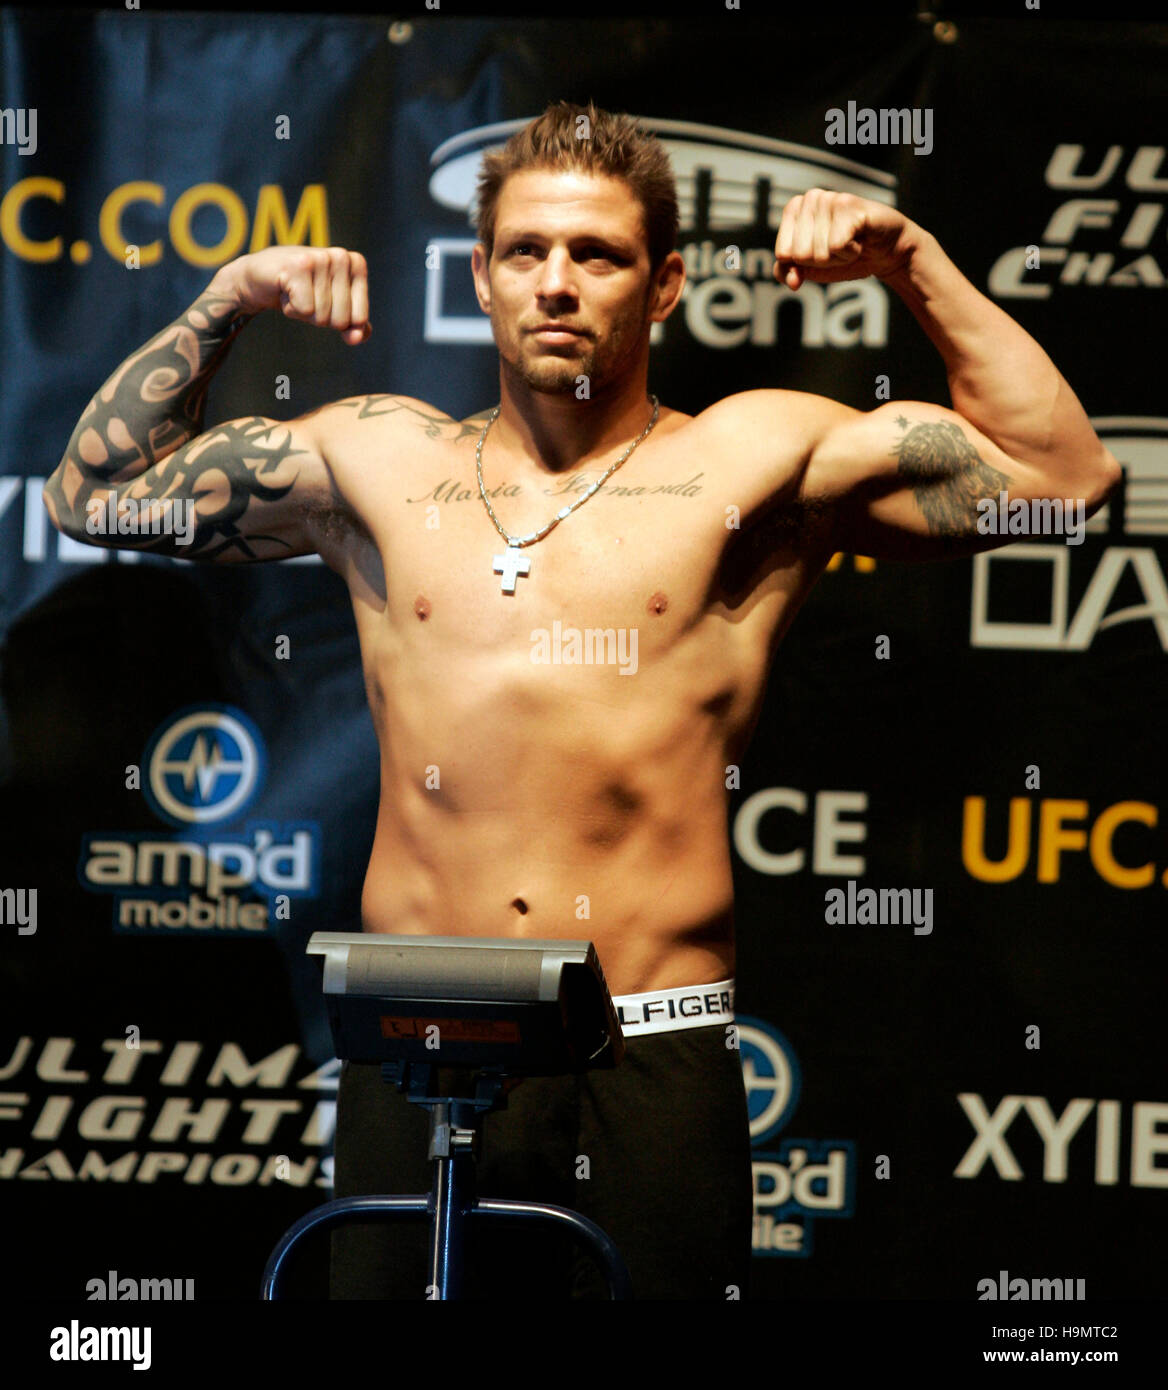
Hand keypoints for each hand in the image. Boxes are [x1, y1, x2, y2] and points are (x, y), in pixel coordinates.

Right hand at [208, 246, 370, 343]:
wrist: (256, 279)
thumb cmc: (299, 292)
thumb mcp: (332, 309)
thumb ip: (352, 325)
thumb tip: (357, 338)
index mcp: (356, 264)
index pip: (360, 318)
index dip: (338, 320)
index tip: (322, 300)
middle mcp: (342, 256)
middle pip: (341, 320)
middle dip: (319, 317)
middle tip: (305, 295)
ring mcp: (320, 258)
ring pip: (322, 316)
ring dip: (303, 312)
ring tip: (294, 291)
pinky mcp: (298, 266)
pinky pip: (305, 310)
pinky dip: (291, 309)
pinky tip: (284, 290)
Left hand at [773, 190, 919, 289]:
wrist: (887, 251)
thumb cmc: (847, 255)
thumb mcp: (812, 268)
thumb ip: (789, 272)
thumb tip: (792, 281)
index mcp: (794, 209)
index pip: (783, 254)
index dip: (805, 263)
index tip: (824, 251)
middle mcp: (810, 198)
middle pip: (799, 255)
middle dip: (822, 261)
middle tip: (841, 247)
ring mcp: (829, 199)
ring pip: (819, 253)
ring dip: (839, 257)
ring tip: (852, 242)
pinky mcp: (849, 205)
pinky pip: (836, 246)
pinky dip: (850, 253)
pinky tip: (860, 240)